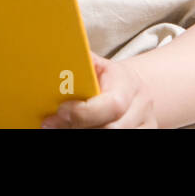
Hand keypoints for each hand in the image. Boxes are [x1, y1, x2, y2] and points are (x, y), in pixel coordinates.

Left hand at [41, 52, 157, 128]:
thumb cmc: (111, 78)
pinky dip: (93, 135)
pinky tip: (78, 128)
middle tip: (51, 124)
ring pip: (111, 136)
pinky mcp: (143, 134)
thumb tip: (57, 55)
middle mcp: (140, 108)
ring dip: (83, 132)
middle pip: (111, 128)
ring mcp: (143, 126)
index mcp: (128, 86)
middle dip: (78, 126)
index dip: (84, 112)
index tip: (60, 110)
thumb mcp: (100, 66)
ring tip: (60, 127)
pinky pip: (119, 140)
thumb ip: (83, 63)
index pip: (112, 105)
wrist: (138, 91)